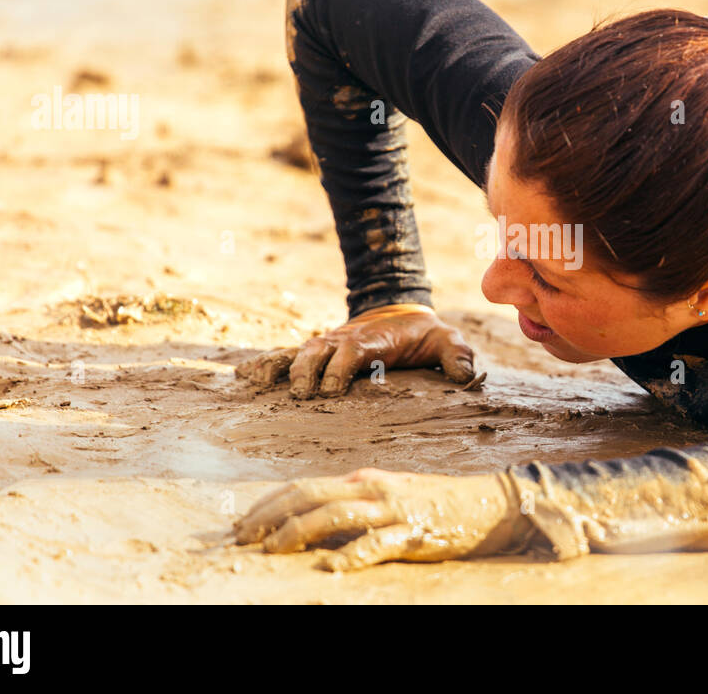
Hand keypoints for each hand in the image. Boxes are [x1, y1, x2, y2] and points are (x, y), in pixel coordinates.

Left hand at [232, 468, 530, 570]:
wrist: (490, 503)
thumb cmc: (437, 503)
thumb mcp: (391, 496)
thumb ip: (356, 503)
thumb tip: (314, 519)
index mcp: (364, 480)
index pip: (304, 486)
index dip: (269, 504)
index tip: (243, 523)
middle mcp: (373, 489)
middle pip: (309, 495)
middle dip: (270, 515)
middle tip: (241, 536)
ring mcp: (393, 510)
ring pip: (334, 515)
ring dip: (297, 531)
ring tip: (272, 550)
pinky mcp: (414, 532)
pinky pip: (378, 544)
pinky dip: (352, 556)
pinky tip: (332, 568)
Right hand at [234, 303, 475, 397]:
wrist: (402, 313)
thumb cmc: (425, 335)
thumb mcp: (449, 340)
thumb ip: (458, 355)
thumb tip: (465, 376)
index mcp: (374, 339)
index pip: (353, 351)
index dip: (340, 368)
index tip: (330, 390)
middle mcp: (344, 340)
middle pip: (318, 351)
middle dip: (306, 371)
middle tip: (300, 395)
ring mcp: (327, 344)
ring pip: (297, 352)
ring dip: (279, 366)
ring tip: (257, 383)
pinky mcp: (316, 351)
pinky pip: (286, 355)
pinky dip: (264, 363)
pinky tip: (242, 377)